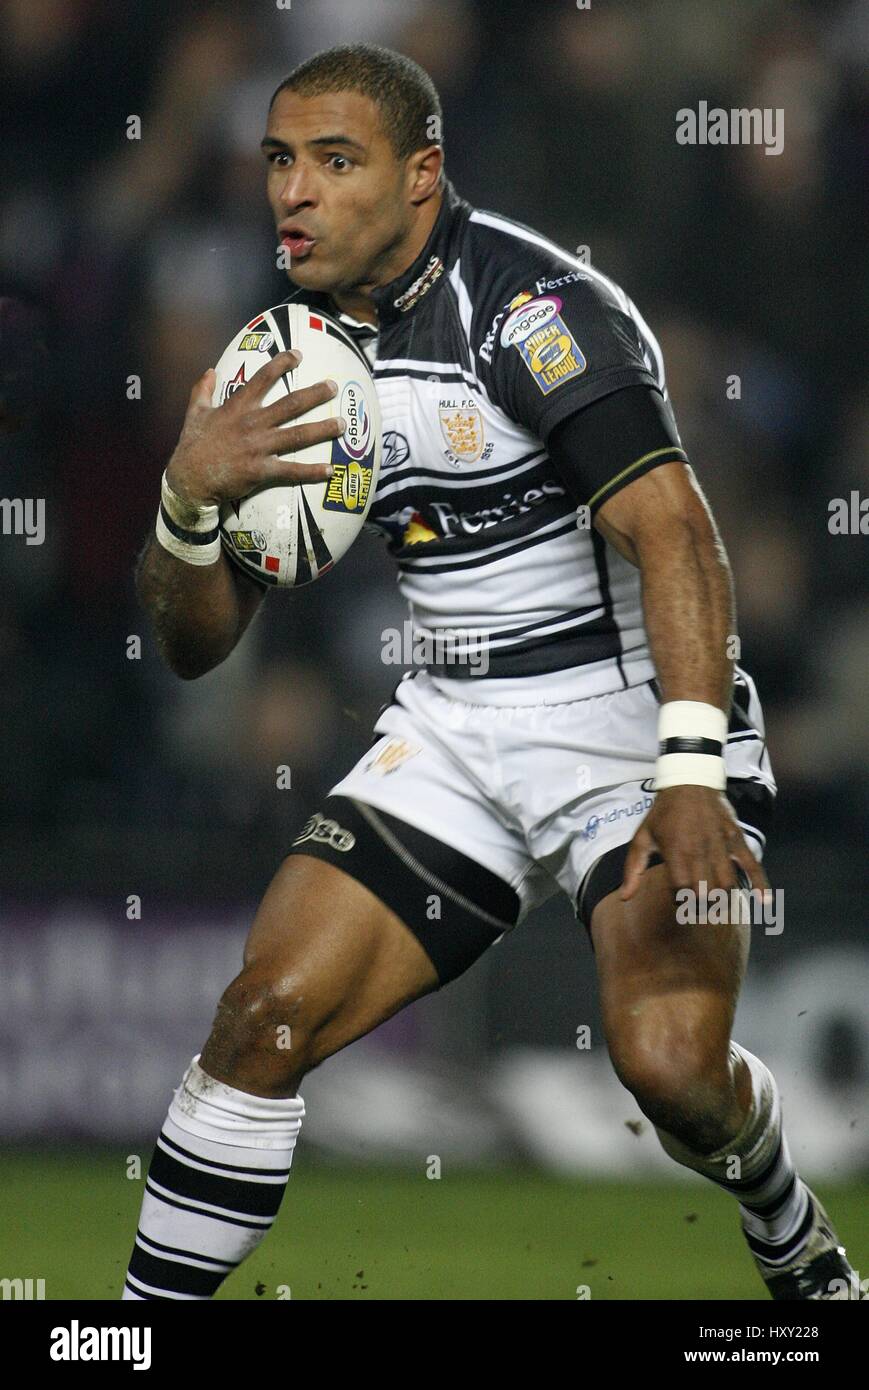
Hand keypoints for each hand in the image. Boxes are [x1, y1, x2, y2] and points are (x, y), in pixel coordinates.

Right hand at [165, 350, 343, 506]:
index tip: (298, 355)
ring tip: (342, 424)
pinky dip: (312, 472)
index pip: (262, 378)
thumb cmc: (192, 446)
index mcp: (237, 408)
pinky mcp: (262, 471)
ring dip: (322, 430)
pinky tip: (330, 470)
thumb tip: (210, 370)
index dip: (281, 364)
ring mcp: (259, 447)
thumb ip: (202, 390)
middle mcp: (253, 424)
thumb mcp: (194, 413)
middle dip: (314, 394)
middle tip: (333, 387)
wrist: (189, 480)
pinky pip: (292, 471)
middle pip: (290, 405)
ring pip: (297, 435)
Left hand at [620, 784, 768, 901]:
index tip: (677, 901)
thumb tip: (624, 898)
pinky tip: (764, 901)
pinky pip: (752, 864)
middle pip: (706, 892)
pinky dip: (759, 883)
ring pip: (727, 884)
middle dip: (700, 905)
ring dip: (722, 900)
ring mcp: (722, 846)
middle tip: (697, 908)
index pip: (681, 890)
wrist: (690, 782)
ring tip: (715, 906)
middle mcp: (701, 851)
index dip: (679, 901)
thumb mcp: (642, 837)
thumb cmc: (663, 813)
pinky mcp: (736, 840)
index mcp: (677, 851)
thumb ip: (633, 870)